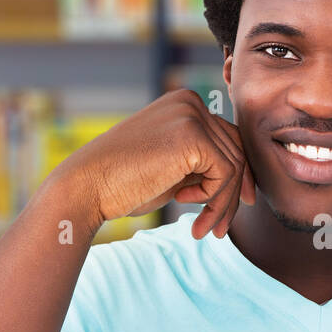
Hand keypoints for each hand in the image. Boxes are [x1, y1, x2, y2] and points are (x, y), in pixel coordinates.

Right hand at [49, 87, 255, 239]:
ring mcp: (192, 115)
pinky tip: (183, 202)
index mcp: (184, 104)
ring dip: (223, 204)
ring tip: (205, 229)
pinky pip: (226, 173)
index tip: (234, 208)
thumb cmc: (124, 183)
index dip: (237, 178)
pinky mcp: (193, 135)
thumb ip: (204, 164)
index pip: (228, 140)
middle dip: (232, 196)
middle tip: (220, 230)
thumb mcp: (173, 167)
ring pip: (235, 165)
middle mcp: (191, 102)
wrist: (86, 187)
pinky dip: (213, 197)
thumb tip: (245, 179)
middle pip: (236, 151)